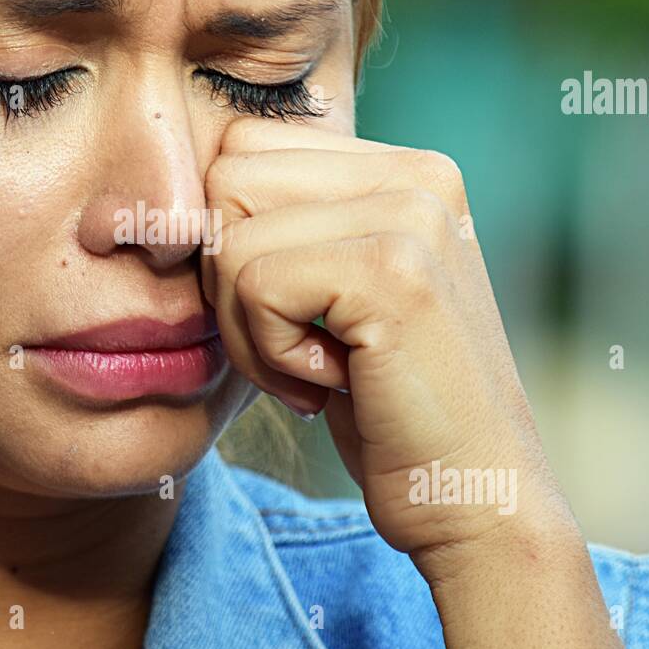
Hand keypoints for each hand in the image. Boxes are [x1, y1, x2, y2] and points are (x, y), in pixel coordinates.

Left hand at [201, 117, 575, 559]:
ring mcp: (412, 215)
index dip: (232, 240)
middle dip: (228, 281)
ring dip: (246, 328)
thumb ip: (286, 226)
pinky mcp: (393, 270)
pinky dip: (269, 355)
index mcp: (404, 168)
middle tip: (292, 347)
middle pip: (227, 179)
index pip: (244, 150)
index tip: (291, 313)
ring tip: (317, 370)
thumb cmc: (386, 405)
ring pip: (231, 237)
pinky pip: (254, 285)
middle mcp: (417, 173)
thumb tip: (177, 202)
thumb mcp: (333, 296)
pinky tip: (332, 386)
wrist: (472, 498)